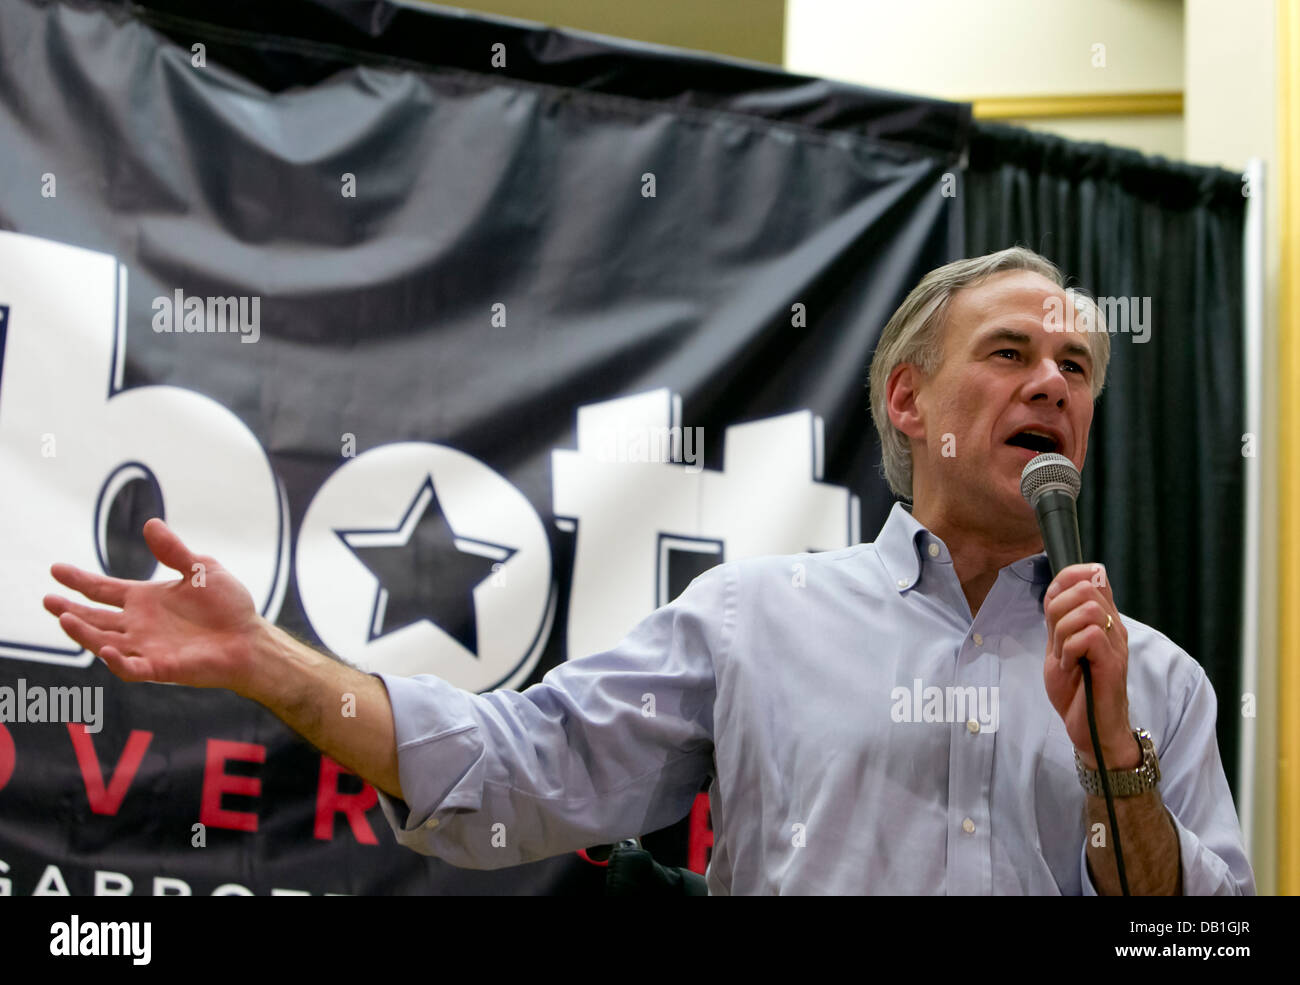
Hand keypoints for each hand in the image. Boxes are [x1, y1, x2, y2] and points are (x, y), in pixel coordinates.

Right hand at [43, 518, 263, 695]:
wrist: (250, 638)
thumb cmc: (228, 605)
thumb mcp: (201, 569)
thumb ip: (174, 551)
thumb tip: (150, 523)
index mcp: (145, 599)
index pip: (103, 590)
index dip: (79, 581)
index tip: (55, 569)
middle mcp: (139, 624)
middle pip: (94, 617)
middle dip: (69, 610)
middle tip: (46, 600)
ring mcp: (147, 647)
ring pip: (103, 642)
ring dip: (83, 632)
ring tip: (63, 619)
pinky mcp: (160, 667)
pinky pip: (131, 667)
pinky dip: (116, 661)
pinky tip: (106, 649)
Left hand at [1042, 563, 1138, 770]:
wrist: (1090, 728)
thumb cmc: (1076, 689)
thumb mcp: (1059, 645)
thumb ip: (1058, 618)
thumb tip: (1056, 588)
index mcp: (1102, 619)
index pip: (1091, 575)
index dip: (1066, 580)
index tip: (1053, 606)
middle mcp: (1113, 626)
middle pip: (1085, 588)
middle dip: (1058, 610)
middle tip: (1057, 640)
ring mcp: (1115, 643)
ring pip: (1088, 609)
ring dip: (1064, 632)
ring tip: (1064, 656)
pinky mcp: (1113, 662)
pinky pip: (1089, 636)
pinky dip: (1069, 650)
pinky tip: (1069, 667)